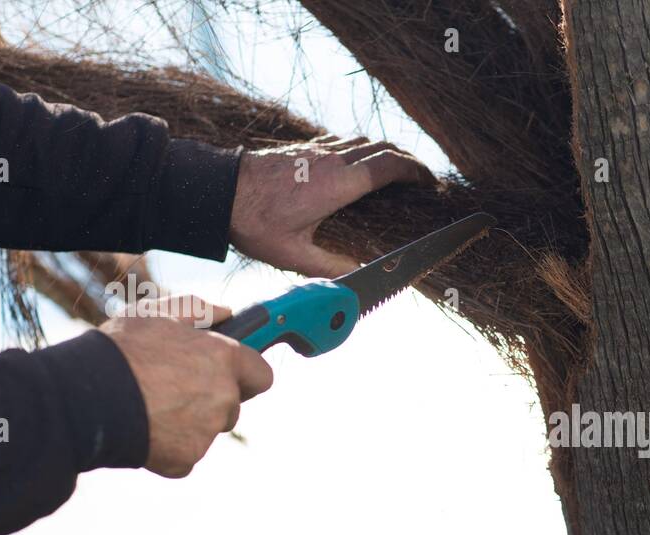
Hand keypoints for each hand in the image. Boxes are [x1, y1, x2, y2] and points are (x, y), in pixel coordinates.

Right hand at [101, 296, 273, 477]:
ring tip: (149, 406)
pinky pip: (186, 453)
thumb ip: (197, 310)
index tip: (233, 374)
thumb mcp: (154, 314)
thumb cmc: (119, 350)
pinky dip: (169, 447)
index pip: (261, 374)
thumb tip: (226, 312)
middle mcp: (224, 396)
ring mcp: (208, 431)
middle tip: (172, 389)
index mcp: (223, 358)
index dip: (246, 374)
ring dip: (188, 423)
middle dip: (210, 400)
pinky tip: (142, 429)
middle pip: (232, 406)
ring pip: (207, 430)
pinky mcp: (188, 457)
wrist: (85, 398)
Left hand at [228, 135, 433, 277]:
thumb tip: (359, 277)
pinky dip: (362, 150)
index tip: (431, 183)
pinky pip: (343, 142)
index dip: (416, 172)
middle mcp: (332, 160)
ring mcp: (317, 151)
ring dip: (386, 152)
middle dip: (409, 161)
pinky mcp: (303, 149)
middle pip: (383, 148)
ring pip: (364, 141)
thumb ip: (331, 268)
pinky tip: (359, 164)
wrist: (218, 191)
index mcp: (339, 183)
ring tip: (398, 170)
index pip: (390, 167)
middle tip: (423, 178)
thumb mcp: (295, 256)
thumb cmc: (254, 222)